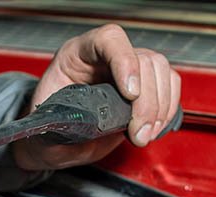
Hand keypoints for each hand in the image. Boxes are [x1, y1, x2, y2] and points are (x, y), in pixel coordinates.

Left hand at [13, 24, 180, 170]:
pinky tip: (153, 128)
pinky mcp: (144, 87)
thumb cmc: (50, 127)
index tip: (129, 94)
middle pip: (143, 60)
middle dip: (146, 103)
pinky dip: (166, 111)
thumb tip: (81, 130)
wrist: (57, 137)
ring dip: (159, 109)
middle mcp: (106, 57)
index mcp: (77, 55)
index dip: (125, 62)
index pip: (108, 40)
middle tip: (138, 133)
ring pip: (160, 71)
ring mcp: (129, 69)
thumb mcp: (46, 128)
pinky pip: (169, 86)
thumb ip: (60, 129)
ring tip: (144, 135)